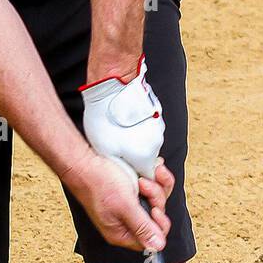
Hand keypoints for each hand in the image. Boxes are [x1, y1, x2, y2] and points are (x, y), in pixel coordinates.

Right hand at [62, 150, 174, 251]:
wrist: (86, 162)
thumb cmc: (98, 183)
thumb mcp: (124, 207)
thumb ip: (142, 227)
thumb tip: (157, 247)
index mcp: (122, 233)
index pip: (151, 240)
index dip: (158, 225)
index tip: (155, 209)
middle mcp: (127, 221)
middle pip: (157, 217)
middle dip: (155, 197)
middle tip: (143, 186)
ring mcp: (131, 206)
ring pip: (157, 200)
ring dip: (155, 185)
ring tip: (141, 178)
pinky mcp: (133, 192)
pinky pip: (153, 188)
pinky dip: (153, 178)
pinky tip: (147, 172)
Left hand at [81, 56, 165, 183]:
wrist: (113, 85)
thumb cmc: (105, 118)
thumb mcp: (105, 152)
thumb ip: (119, 167)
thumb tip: (124, 173)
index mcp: (145, 156)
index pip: (148, 177)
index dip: (136, 177)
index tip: (125, 171)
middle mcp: (156, 142)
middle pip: (148, 159)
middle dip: (134, 158)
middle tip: (117, 148)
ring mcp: (158, 126)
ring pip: (148, 142)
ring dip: (135, 141)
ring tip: (118, 133)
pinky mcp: (155, 113)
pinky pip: (148, 128)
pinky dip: (138, 128)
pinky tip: (124, 122)